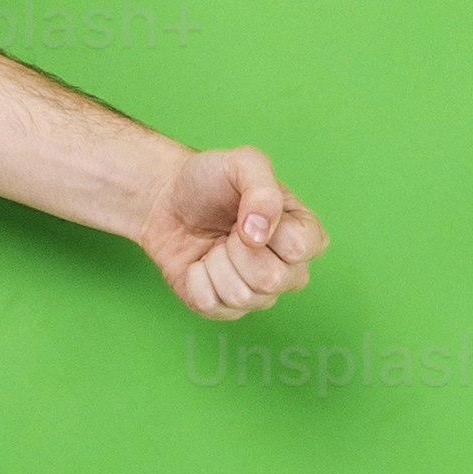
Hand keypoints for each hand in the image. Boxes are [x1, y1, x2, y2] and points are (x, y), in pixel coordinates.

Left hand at [136, 145, 325, 318]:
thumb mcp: (242, 164)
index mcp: (304, 236)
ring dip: (215, 263)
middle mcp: (289, 271)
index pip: (299, 247)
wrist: (168, 200)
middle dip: (237, 248)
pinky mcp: (225, 309)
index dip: (265, 227)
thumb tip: (260, 234)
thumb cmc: (212, 181)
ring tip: (216, 244)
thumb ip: (262, 189)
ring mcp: (259, 295)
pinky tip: (200, 262)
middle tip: (229, 230)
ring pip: (240, 295)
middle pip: (271, 279)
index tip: (247, 211)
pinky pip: (209, 304)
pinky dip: (195, 278)